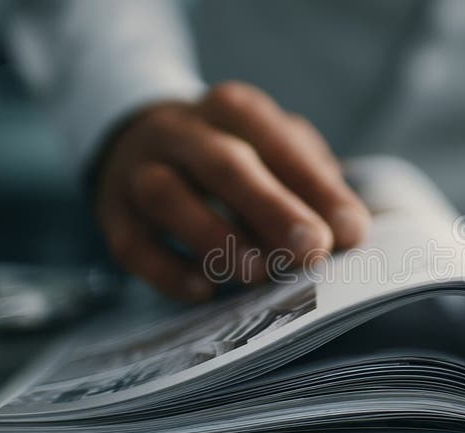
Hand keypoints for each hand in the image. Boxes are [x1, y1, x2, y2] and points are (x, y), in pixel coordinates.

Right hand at [95, 82, 369, 300]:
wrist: (140, 139)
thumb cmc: (231, 155)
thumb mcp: (275, 152)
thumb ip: (315, 186)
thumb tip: (353, 231)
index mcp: (236, 111)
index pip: (281, 146)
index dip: (319, 190)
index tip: (352, 232)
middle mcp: (182, 131)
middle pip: (225, 165)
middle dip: (272, 209)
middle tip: (310, 250)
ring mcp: (139, 168)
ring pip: (168, 196)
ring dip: (214, 237)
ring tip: (256, 274)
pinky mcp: (112, 211)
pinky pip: (133, 242)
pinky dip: (166, 269)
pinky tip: (202, 290)